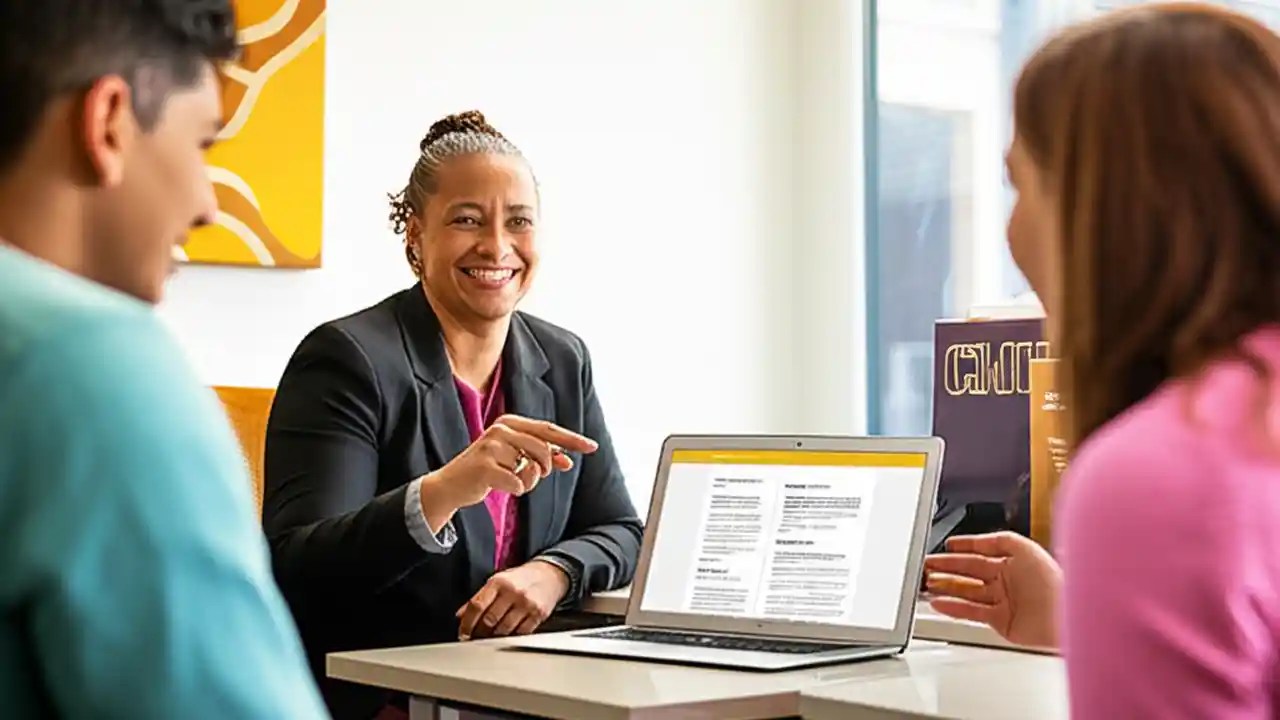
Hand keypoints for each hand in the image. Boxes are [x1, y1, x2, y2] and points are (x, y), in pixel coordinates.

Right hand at [420, 415, 596, 528]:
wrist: (452, 485)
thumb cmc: (488, 470)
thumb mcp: (516, 459)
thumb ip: (541, 456)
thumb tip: (568, 460)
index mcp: (510, 422)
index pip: (548, 429)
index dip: (572, 439)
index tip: (593, 447)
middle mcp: (501, 429)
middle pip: (544, 450)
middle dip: (545, 468)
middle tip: (533, 475)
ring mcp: (491, 447)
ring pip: (532, 468)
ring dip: (529, 482)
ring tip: (513, 481)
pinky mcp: (485, 467)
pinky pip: (518, 483)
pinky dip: (516, 490)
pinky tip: (503, 487)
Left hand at [456, 560, 570, 640]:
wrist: (550, 575)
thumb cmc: (522, 579)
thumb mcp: (498, 581)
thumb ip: (479, 598)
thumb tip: (461, 615)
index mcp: (498, 582)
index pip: (477, 605)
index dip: (467, 623)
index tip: (463, 633)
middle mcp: (512, 591)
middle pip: (489, 620)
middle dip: (479, 633)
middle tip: (475, 638)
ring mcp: (526, 603)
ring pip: (503, 630)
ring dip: (494, 638)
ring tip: (490, 637)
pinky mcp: (538, 614)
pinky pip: (519, 633)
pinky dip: (510, 637)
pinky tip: (507, 635)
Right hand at [924, 532, 1061, 648]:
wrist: (1063, 615)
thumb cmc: (1052, 581)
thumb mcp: (1025, 547)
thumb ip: (1000, 539)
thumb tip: (979, 539)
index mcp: (1014, 561)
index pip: (982, 551)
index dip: (965, 546)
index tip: (948, 544)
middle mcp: (1008, 580)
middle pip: (970, 571)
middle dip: (947, 566)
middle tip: (928, 564)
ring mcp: (1003, 601)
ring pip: (967, 592)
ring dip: (946, 587)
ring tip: (928, 583)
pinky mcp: (1000, 621)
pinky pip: (971, 612)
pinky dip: (953, 608)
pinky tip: (939, 602)